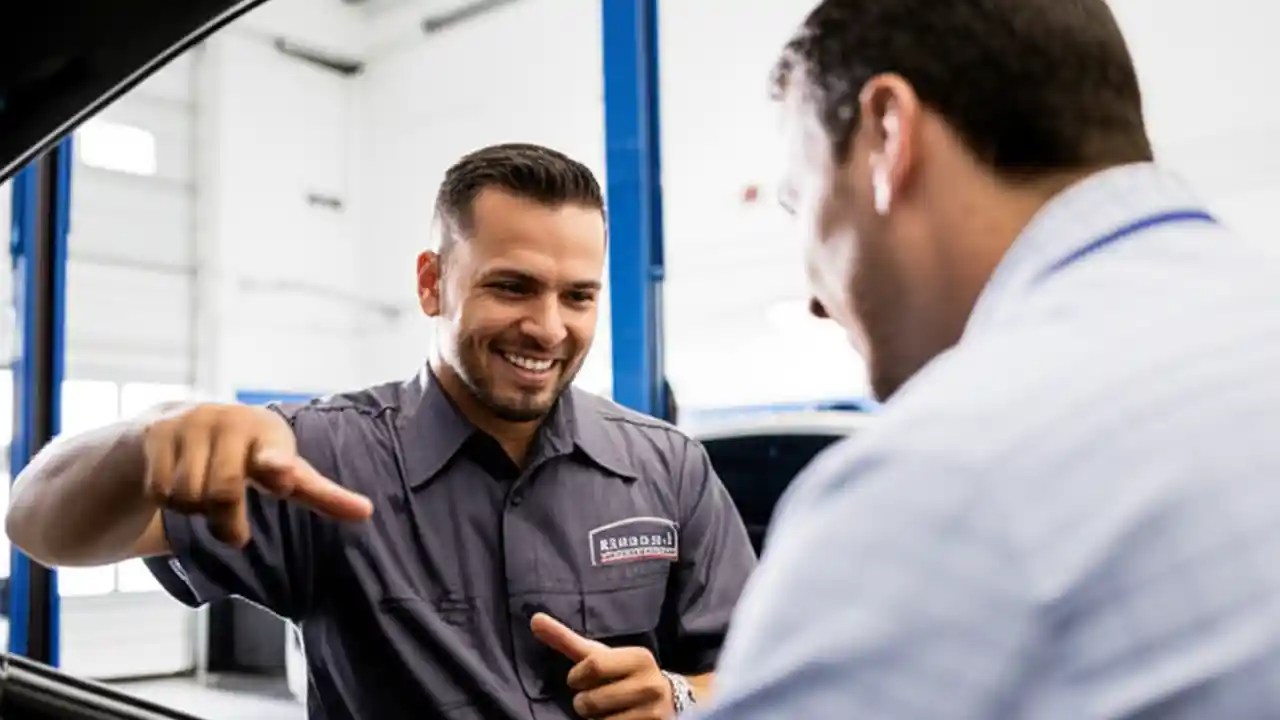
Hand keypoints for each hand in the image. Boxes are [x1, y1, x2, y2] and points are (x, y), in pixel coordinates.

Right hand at [142, 403, 372, 546]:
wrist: (175, 426)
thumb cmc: (246, 456)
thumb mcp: (281, 470)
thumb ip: (320, 492)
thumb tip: (367, 512)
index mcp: (270, 432)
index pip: (274, 454)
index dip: (276, 465)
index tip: (281, 475)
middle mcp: (232, 420)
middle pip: (221, 493)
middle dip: (225, 522)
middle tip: (233, 531)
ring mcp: (191, 422)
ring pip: (189, 496)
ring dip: (195, 510)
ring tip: (203, 493)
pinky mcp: (156, 432)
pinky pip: (160, 491)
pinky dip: (168, 501)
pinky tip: (176, 481)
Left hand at [531, 612, 673, 719]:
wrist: (667, 701)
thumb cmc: (623, 674)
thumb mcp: (600, 656)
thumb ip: (566, 640)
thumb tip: (534, 619)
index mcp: (639, 658)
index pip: (593, 666)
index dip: (577, 676)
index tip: (580, 678)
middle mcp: (651, 684)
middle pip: (591, 700)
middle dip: (582, 702)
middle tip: (593, 698)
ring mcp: (653, 712)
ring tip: (605, 711)